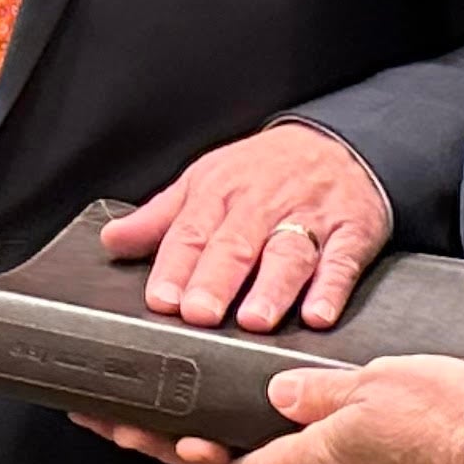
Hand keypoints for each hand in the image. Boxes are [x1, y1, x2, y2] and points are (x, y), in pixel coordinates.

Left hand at [99, 119, 392, 332]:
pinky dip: (331, 288)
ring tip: (254, 320)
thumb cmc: (264, 172)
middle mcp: (263, 205)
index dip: (175, 267)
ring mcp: (309, 218)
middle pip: (237, 244)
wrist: (339, 143)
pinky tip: (318, 315)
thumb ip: (160, 219)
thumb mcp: (207, 181)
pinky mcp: (351, 232)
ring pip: (288, 253)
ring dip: (272, 288)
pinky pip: (342, 261)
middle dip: (216, 280)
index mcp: (220, 192)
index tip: (162, 299)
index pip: (192, 232)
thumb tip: (112, 241)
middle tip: (200, 314)